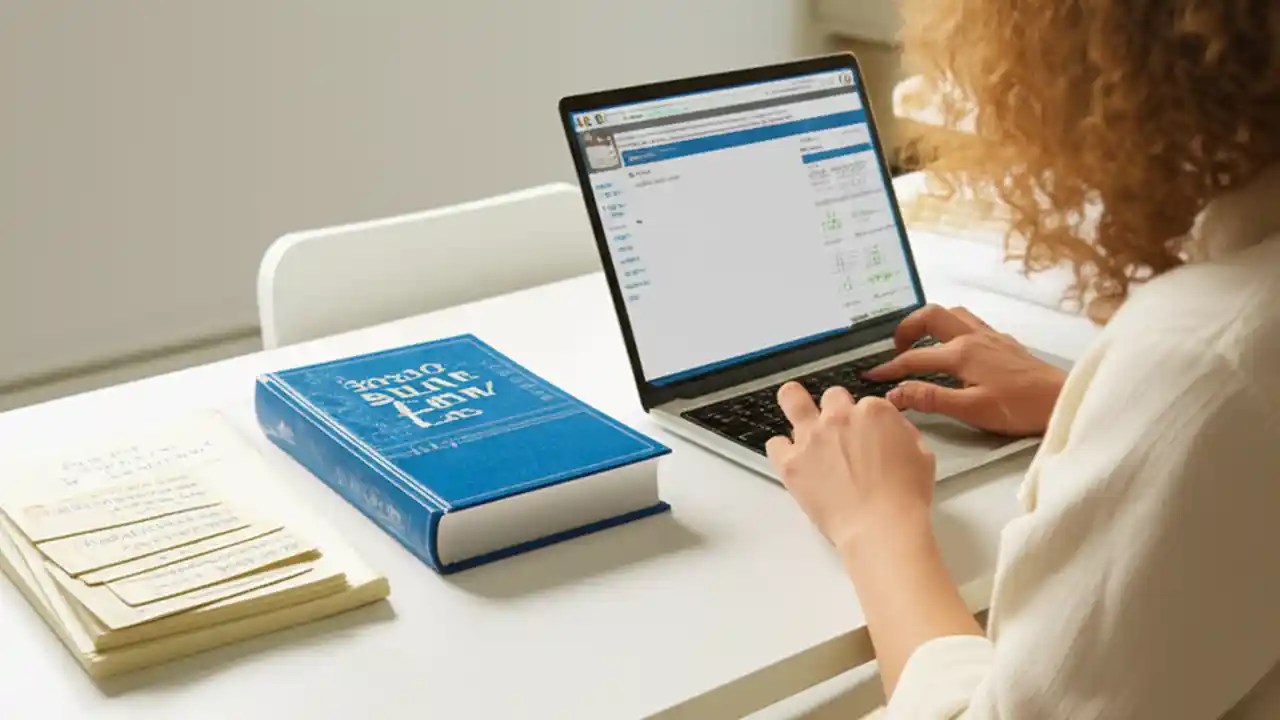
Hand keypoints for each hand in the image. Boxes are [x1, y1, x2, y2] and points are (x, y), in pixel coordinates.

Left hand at [766, 384, 935, 550]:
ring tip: (797, 412)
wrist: (881, 528)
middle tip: (838, 430)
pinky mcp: (791, 463)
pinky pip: (775, 444)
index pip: (866, 404)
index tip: (868, 437)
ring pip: (792, 399)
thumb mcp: (922, 456)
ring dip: (795, 404)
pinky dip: (781, 449)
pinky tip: (791, 458)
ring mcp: (811, 438)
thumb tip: (892, 431)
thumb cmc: (904, 498)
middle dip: (836, 411)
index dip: (867, 422)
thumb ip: (903, 433)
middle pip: (832, 398)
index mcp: (873, 412)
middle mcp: (839, 418)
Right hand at [864, 305, 1065, 435]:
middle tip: (895, 349)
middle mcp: (972, 336)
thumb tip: (895, 392)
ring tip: (920, 342)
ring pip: (951, 313)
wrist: (1061, 400)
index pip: (914, 357)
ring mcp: (990, 335)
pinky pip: (969, 321)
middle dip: (906, 328)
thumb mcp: (971, 409)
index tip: (870, 375)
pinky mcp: (1003, 340)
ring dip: (929, 322)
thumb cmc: (1018, 408)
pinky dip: (951, 326)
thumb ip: (931, 398)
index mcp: (961, 353)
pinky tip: (953, 345)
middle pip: (930, 316)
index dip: (889, 367)